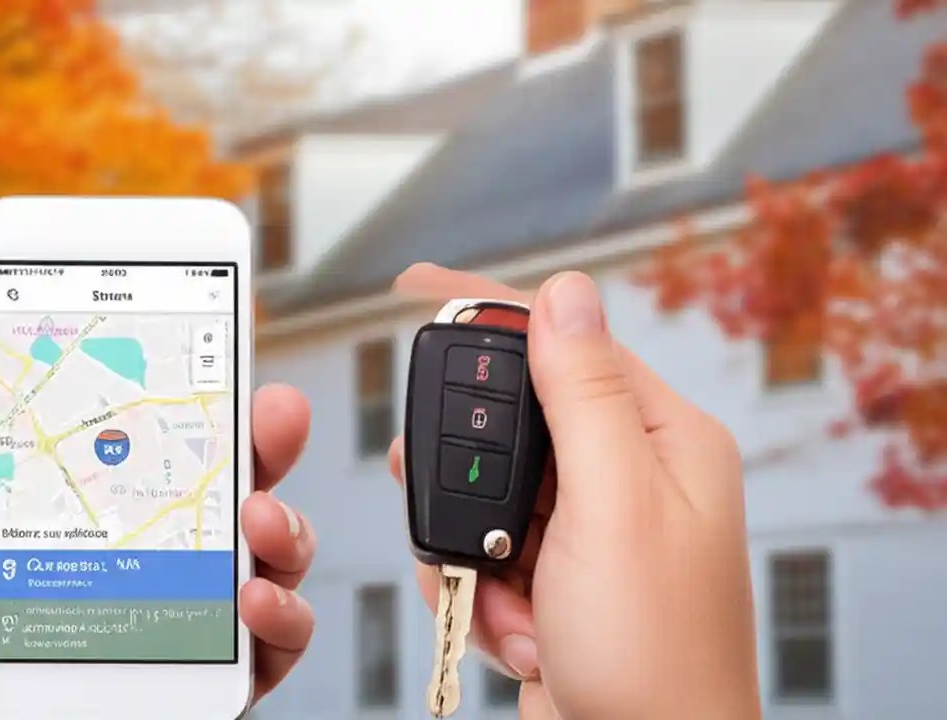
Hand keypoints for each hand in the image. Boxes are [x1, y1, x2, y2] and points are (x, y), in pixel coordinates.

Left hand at [0, 316, 315, 718]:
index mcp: (60, 525)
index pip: (134, 444)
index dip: (180, 395)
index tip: (206, 341)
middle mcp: (126, 570)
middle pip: (217, 491)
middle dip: (261, 442)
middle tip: (273, 411)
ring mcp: (165, 631)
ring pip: (261, 561)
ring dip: (285, 526)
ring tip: (260, 516)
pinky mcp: (192, 695)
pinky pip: (267, 651)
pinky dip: (285, 619)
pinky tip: (255, 601)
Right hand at [390, 265, 758, 719]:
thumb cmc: (657, 658)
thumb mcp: (613, 506)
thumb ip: (585, 393)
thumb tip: (565, 292)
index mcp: (662, 439)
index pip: (566, 341)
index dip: (488, 311)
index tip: (418, 285)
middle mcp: (631, 475)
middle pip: (513, 421)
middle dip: (470, 474)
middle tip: (438, 495)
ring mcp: (592, 530)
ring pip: (487, 492)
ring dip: (479, 552)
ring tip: (513, 597)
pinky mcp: (559, 576)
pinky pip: (488, 551)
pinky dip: (486, 592)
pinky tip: (525, 629)